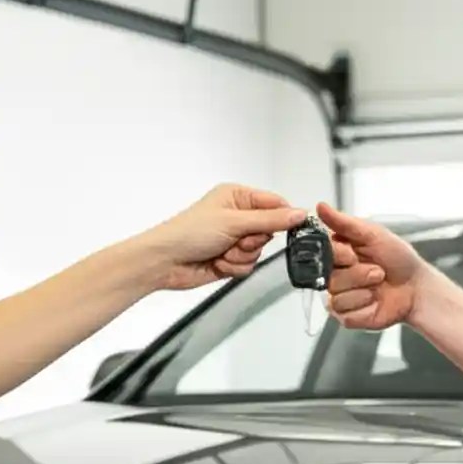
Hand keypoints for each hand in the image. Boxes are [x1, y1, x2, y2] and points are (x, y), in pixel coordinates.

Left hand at [136, 183, 307, 290]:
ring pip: (259, 251)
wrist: (164, 262)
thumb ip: (270, 220)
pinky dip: (235, 266)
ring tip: (222, 251)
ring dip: (242, 256)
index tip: (291, 228)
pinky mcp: (230, 258)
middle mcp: (237, 216)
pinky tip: (218, 261)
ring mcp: (234, 238)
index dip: (285, 217)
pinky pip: (249, 265)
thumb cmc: (187, 233)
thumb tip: (298, 213)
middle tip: (236, 240)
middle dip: (254, 241)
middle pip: (270, 231)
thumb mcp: (234, 221)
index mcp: (237, 197)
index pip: (276, 203)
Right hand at [316, 202, 429, 329]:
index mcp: (338, 255)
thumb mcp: (373, 234)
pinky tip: (375, 301)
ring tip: (378, 285)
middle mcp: (336, 276)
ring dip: (364, 290)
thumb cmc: (399, 260)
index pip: (320, 254)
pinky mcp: (348, 317)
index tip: (354, 254)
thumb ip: (344, 222)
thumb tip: (321, 207)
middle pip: (329, 278)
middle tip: (377, 271)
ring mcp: (340, 297)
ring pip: (336, 298)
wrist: (417, 288)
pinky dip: (365, 307)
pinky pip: (346, 314)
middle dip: (358, 274)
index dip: (339, 255)